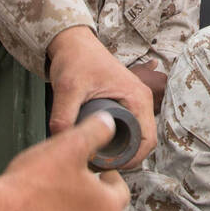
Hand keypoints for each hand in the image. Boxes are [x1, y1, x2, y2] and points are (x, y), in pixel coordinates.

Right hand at [0, 111, 129, 210]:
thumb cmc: (33, 187)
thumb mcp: (70, 145)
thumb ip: (95, 131)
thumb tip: (107, 124)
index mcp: (107, 208)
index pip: (120, 188)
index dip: (107, 173)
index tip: (96, 167)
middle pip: (100, 208)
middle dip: (88, 192)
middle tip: (70, 177)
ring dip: (68, 210)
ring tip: (49, 193)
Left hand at [46, 25, 154, 165]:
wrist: (73, 43)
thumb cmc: (76, 60)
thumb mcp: (68, 89)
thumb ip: (63, 116)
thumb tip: (62, 142)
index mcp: (136, 97)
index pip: (147, 140)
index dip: (132, 159)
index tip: (109, 167)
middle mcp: (141, 100)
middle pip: (144, 142)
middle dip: (126, 158)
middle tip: (99, 167)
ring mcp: (134, 102)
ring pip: (136, 137)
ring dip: (122, 151)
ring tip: (97, 159)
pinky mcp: (125, 103)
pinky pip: (128, 129)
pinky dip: (118, 141)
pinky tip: (97, 147)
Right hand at [128, 62, 167, 113]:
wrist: (125, 90)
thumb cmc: (133, 77)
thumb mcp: (141, 68)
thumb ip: (150, 66)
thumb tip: (155, 61)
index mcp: (163, 78)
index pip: (165, 80)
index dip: (158, 82)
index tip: (152, 83)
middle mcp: (165, 89)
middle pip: (165, 90)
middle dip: (160, 91)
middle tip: (151, 91)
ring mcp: (161, 100)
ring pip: (162, 100)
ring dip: (157, 99)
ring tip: (149, 99)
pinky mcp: (156, 110)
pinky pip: (157, 108)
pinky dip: (154, 107)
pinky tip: (147, 105)